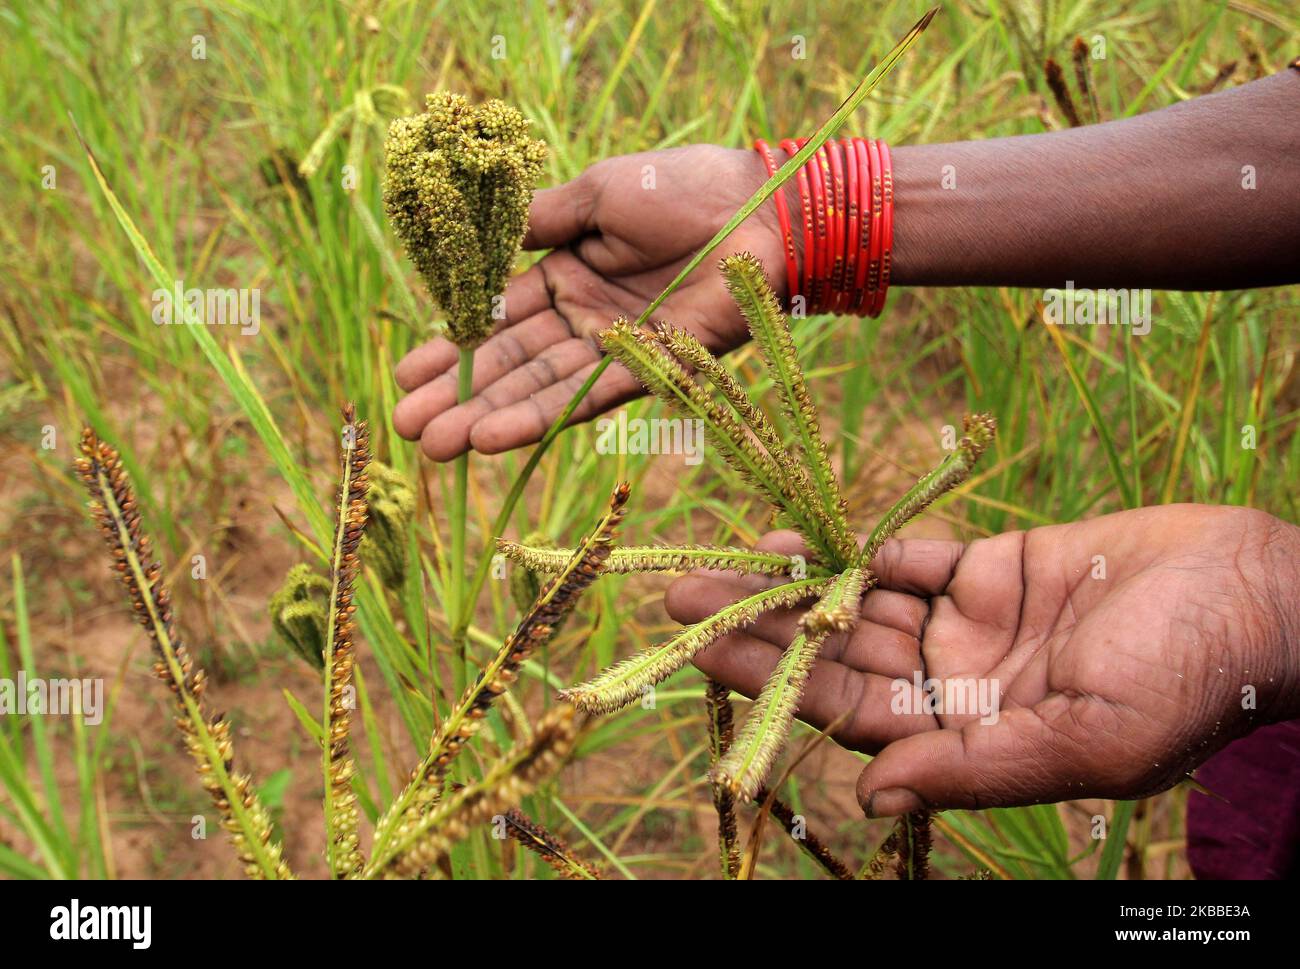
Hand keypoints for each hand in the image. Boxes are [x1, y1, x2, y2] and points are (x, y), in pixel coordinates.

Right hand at [393, 145, 791, 459]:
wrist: (763, 210)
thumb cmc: (684, 187)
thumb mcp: (597, 193)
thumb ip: (540, 220)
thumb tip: (481, 239)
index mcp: (567, 271)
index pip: (497, 317)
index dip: (453, 347)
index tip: (404, 375)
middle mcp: (584, 316)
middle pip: (509, 362)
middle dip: (456, 395)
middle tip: (404, 427)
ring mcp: (614, 348)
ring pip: (537, 388)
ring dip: (484, 416)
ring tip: (432, 444)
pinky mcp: (649, 371)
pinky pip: (584, 399)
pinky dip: (537, 418)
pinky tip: (490, 437)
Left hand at [665, 505, 1299, 815]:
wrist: (1259, 594)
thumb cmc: (1190, 680)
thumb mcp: (1086, 742)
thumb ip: (975, 771)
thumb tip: (868, 797)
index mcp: (972, 739)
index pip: (847, 714)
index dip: (771, 682)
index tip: (699, 649)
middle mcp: (959, 684)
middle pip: (837, 655)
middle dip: (761, 627)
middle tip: (680, 592)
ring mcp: (972, 623)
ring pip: (860, 603)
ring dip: (793, 583)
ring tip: (720, 557)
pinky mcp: (994, 565)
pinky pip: (908, 556)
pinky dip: (854, 547)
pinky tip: (796, 534)